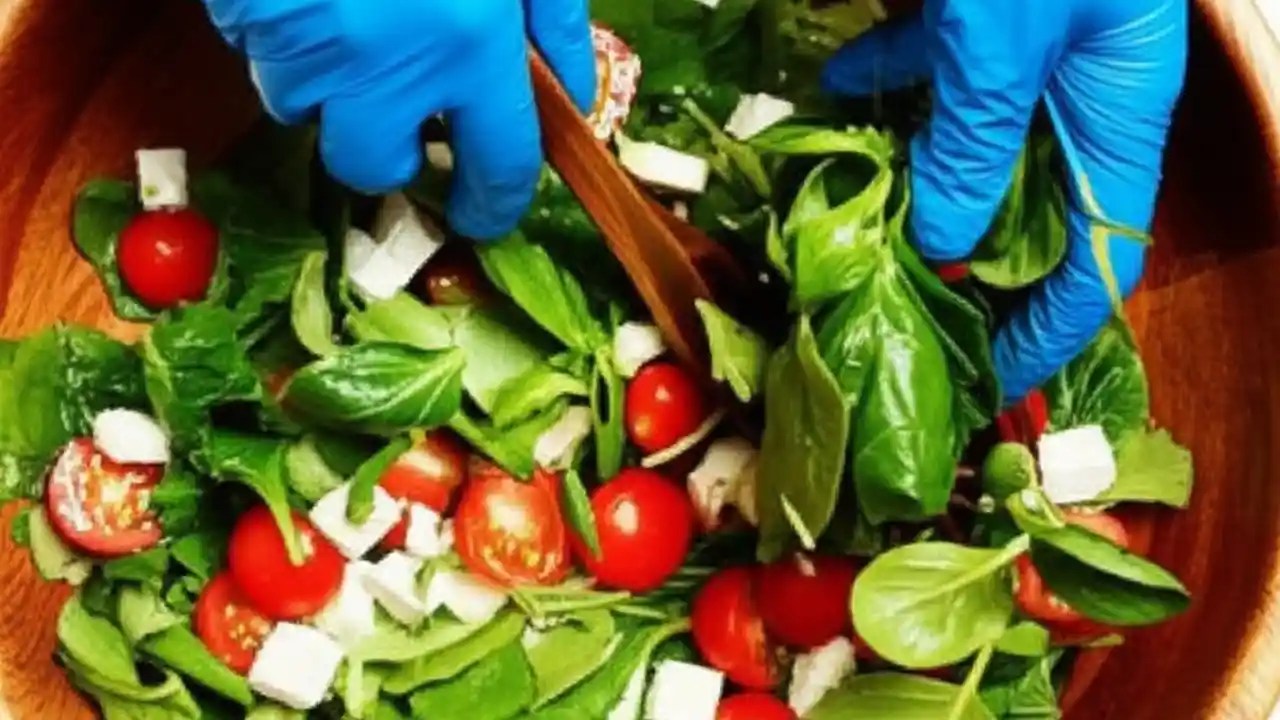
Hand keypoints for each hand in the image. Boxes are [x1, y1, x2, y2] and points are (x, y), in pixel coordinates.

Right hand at [200, 0, 595, 239]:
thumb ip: (551, 19)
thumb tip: (571, 94)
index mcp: (470, 42)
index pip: (497, 165)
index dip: (492, 203)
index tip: (482, 212)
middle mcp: (386, 61)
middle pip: (373, 166)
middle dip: (386, 148)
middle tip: (399, 107)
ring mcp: (304, 42)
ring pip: (303, 108)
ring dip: (325, 83)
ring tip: (347, 12)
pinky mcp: (242, 15)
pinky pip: (260, 53)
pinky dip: (282, 35)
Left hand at [821, 0, 1186, 403]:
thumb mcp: (1002, 49)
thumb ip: (972, 146)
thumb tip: (939, 244)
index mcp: (1116, 119)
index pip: (1096, 264)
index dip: (1045, 334)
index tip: (986, 383)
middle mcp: (1081, 99)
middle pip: (1029, 216)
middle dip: (962, 265)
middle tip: (895, 312)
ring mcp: (1036, 58)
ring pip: (975, 147)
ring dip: (917, 180)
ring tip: (859, 223)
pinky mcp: (989, 11)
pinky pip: (940, 71)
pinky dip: (892, 86)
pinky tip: (840, 89)